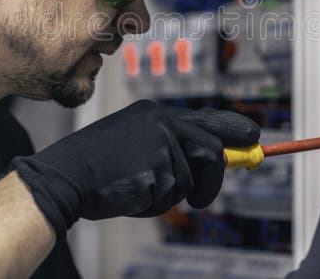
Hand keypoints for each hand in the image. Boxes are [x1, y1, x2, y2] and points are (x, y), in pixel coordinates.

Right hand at [12, 100, 259, 238]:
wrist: (64, 175)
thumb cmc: (100, 164)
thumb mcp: (137, 143)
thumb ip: (173, 147)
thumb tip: (216, 159)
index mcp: (156, 113)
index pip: (207, 118)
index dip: (234, 129)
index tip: (254, 138)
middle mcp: (161, 123)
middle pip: (211, 152)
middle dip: (212, 180)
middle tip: (203, 201)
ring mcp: (158, 146)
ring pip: (188, 181)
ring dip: (170, 194)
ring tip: (138, 188)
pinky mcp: (154, 171)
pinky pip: (168, 197)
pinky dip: (152, 205)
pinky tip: (127, 194)